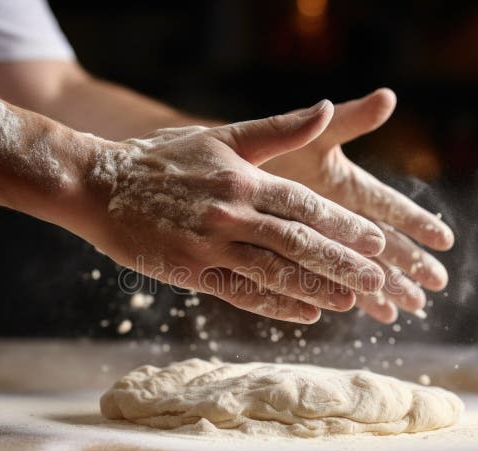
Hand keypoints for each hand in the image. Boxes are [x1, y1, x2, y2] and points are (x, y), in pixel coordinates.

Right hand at [73, 101, 386, 323]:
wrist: (98, 186)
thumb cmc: (162, 159)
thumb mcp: (221, 136)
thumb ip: (278, 129)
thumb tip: (328, 109)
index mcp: (243, 179)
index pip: (304, 206)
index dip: (342, 226)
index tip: (375, 242)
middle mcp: (231, 214)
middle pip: (297, 243)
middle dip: (341, 263)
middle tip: (378, 280)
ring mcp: (209, 246)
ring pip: (274, 273)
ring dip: (316, 289)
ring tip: (351, 302)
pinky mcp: (190, 273)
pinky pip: (241, 294)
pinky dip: (276, 305)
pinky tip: (306, 314)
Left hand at [262, 89, 454, 323]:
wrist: (218, 172)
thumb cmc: (264, 145)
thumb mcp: (310, 134)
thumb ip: (347, 120)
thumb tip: (388, 98)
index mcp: (345, 183)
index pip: (388, 205)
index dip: (416, 222)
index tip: (445, 240)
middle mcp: (339, 212)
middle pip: (383, 241)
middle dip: (411, 262)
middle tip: (439, 284)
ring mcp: (322, 236)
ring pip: (363, 264)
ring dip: (389, 285)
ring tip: (414, 307)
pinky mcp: (302, 254)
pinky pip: (333, 278)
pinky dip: (356, 296)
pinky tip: (378, 314)